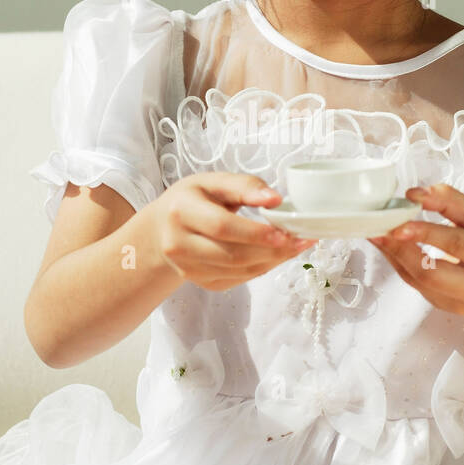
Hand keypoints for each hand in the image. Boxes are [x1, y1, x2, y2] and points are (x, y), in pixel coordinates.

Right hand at [147, 172, 315, 291]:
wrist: (163, 229)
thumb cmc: (192, 200)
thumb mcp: (213, 182)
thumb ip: (245, 186)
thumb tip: (275, 199)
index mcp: (180, 211)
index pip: (221, 226)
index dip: (254, 233)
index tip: (284, 232)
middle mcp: (178, 244)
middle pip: (232, 254)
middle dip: (272, 250)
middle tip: (301, 240)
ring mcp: (187, 268)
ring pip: (238, 271)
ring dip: (272, 261)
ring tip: (295, 246)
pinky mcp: (199, 282)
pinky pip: (237, 279)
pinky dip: (262, 268)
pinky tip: (276, 255)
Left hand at [369, 183, 463, 315]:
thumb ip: (452, 202)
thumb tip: (414, 194)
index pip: (457, 243)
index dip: (425, 231)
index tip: (400, 218)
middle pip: (433, 273)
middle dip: (401, 250)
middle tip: (379, 229)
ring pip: (420, 282)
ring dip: (394, 255)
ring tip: (378, 233)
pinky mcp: (450, 308)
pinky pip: (418, 286)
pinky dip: (400, 264)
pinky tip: (391, 247)